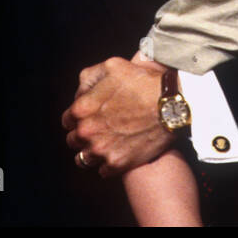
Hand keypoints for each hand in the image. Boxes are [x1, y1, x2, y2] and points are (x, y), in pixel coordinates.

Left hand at [61, 57, 172, 176]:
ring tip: (106, 144)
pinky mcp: (117, 164)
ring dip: (92, 152)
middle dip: (83, 135)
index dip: (77, 117)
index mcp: (82, 109)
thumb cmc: (142, 83)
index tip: (90, 116)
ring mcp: (101, 150)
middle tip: (100, 129)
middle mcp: (87, 132)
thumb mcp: (111, 66)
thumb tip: (80, 93)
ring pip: (83, 159)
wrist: (171, 105)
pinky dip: (108, 164)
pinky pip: (102, 171)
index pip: (67, 120)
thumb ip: (88, 78)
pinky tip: (118, 152)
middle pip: (73, 141)